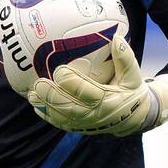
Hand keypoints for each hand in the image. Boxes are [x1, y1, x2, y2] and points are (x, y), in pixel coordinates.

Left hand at [28, 36, 154, 136]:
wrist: (135, 118)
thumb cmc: (131, 91)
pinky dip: (48, 116)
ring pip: (63, 118)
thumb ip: (125, 58)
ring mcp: (88, 124)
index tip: (59, 70)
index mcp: (110, 102)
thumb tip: (116, 38)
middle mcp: (97, 116)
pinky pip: (62, 124)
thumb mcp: (133, 75)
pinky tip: (37, 106)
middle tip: (38, 84)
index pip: (88, 93)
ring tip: (32, 95)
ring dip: (46, 107)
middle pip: (71, 108)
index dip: (72, 83)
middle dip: (52, 97)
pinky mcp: (81, 129)